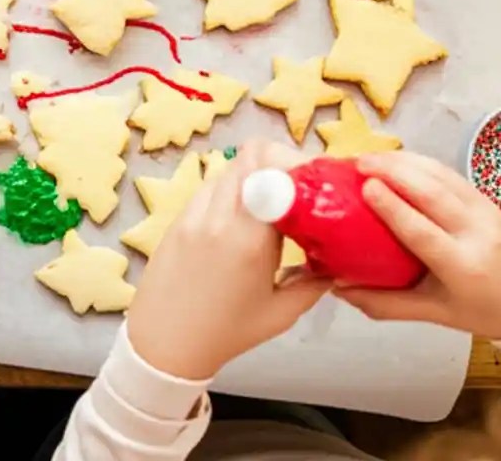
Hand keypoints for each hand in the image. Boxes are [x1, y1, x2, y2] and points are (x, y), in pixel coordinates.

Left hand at [127, 141, 331, 379]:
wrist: (163, 344)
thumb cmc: (225, 334)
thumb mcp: (281, 313)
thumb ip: (315, 282)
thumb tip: (337, 259)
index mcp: (248, 238)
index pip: (269, 167)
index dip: (296, 164)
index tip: (314, 185)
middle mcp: (218, 217)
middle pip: (250, 156)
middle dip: (280, 164)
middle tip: (298, 190)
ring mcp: (192, 214)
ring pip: (229, 168)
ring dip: (254, 176)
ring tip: (270, 205)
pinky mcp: (177, 219)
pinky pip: (209, 188)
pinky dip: (231, 191)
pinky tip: (242, 218)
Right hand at [335, 152, 500, 340]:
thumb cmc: (483, 311)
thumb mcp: (433, 314)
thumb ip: (384, 303)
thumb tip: (337, 289)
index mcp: (462, 267)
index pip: (423, 231)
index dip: (393, 206)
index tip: (364, 186)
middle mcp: (477, 234)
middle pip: (432, 193)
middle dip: (393, 171)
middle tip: (357, 162)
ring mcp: (486, 212)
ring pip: (442, 177)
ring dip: (405, 161)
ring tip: (370, 156)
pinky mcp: (488, 200)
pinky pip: (451, 175)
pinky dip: (422, 163)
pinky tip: (399, 160)